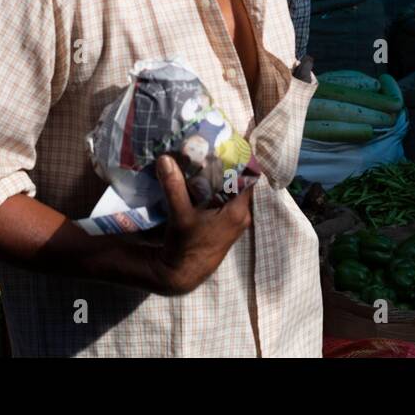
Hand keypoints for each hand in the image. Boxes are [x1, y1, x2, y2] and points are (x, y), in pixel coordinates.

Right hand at [149, 154, 252, 294]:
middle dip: (228, 164)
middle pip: (241, 181)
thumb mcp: (180, 215)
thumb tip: (165, 159)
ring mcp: (235, 221)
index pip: (249, 176)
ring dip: (222, 177)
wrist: (182, 273)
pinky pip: (227, 200)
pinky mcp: (226, 225)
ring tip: (208, 157)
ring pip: (233, 191)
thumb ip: (174, 186)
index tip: (229, 140)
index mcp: (237, 211)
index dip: (241, 157)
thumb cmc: (186, 246)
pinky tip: (203, 179)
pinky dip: (218, 188)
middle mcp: (241, 215)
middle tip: (214, 144)